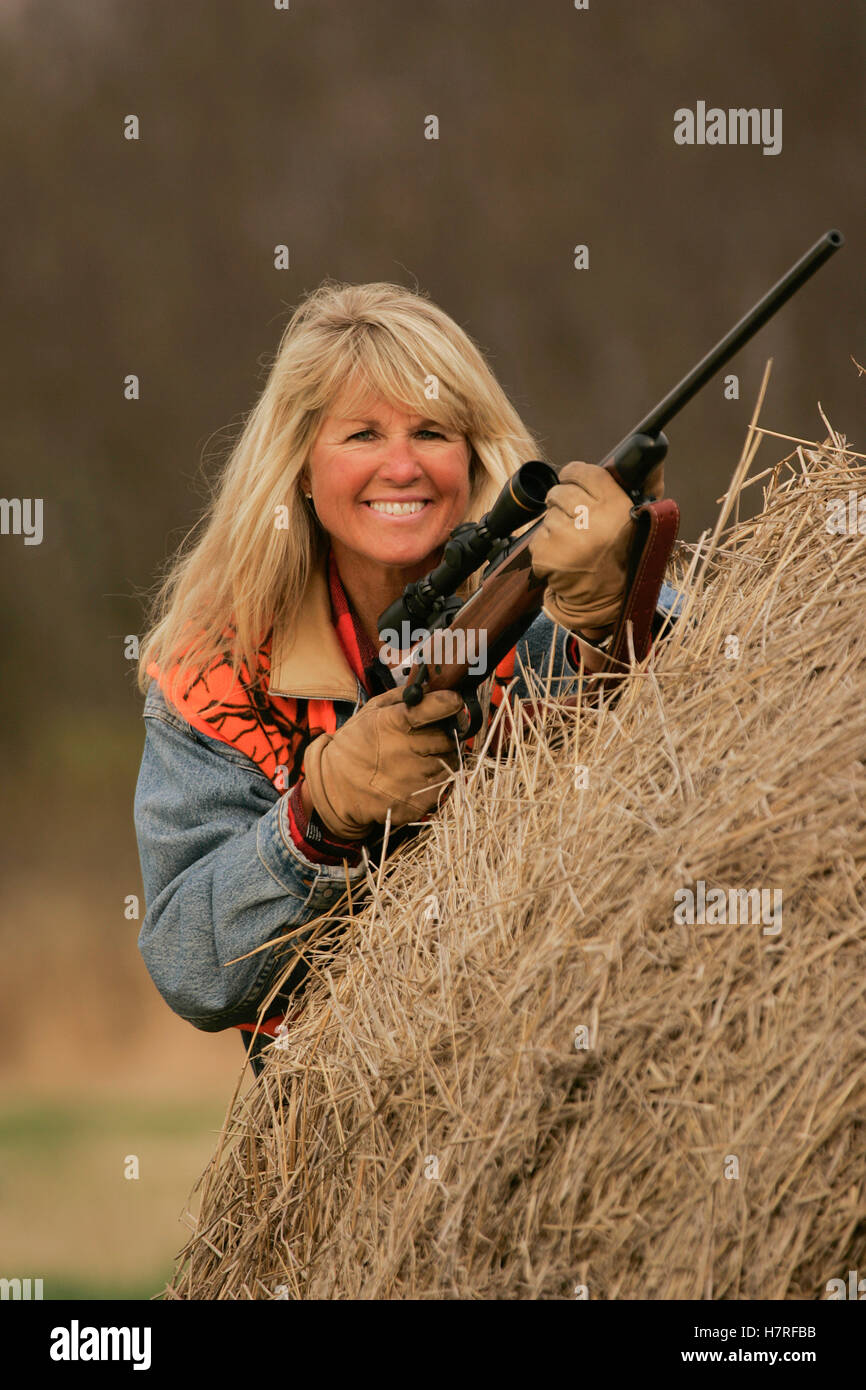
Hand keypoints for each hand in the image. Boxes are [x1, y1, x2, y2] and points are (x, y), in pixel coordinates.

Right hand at [302, 686, 463, 839]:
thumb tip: (430, 686)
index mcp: (393, 723)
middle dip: (443, 735)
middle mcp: (405, 750)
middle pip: (448, 738)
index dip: (448, 703)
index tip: (453, 702)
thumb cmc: (357, 744)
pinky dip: (438, 779)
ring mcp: (413, 779)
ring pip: (450, 761)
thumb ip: (402, 696)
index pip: (435, 708)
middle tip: (427, 737)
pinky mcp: (418, 803)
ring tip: (419, 758)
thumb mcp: (372, 710)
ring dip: (441, 758)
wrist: (337, 787)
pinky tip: (418, 776)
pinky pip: (445, 785)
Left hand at [529, 461, 638, 630]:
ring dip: (556, 526)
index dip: (575, 473)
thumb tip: (655, 448)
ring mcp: (567, 540)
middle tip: (576, 519)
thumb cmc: (625, 555)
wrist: (606, 601)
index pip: (584, 471)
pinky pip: (537, 538)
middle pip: (560, 491)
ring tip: (574, 542)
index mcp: (616, 507)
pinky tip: (564, 556)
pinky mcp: (547, 556)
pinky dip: (546, 546)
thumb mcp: (643, 518)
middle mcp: (592, 522)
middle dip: (563, 502)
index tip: (574, 480)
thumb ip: (647, 482)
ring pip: (547, 515)